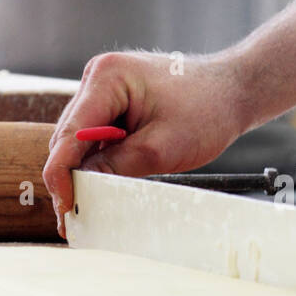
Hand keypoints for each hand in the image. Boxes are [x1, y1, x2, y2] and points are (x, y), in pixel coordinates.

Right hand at [43, 51, 251, 236]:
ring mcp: (105, 89)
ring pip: (81, 139)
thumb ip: (116, 168)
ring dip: (85, 169)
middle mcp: (99, 78)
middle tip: (73, 217)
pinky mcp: (115, 103)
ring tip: (88, 205)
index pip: (69, 134)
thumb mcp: (161, 148)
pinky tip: (105, 183)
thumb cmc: (207, 109)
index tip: (65, 207)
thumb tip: (81, 190)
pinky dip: (100, 160)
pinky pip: (98, 136)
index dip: (61, 174)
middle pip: (69, 137)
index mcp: (108, 78)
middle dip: (70, 176)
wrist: (234, 90)